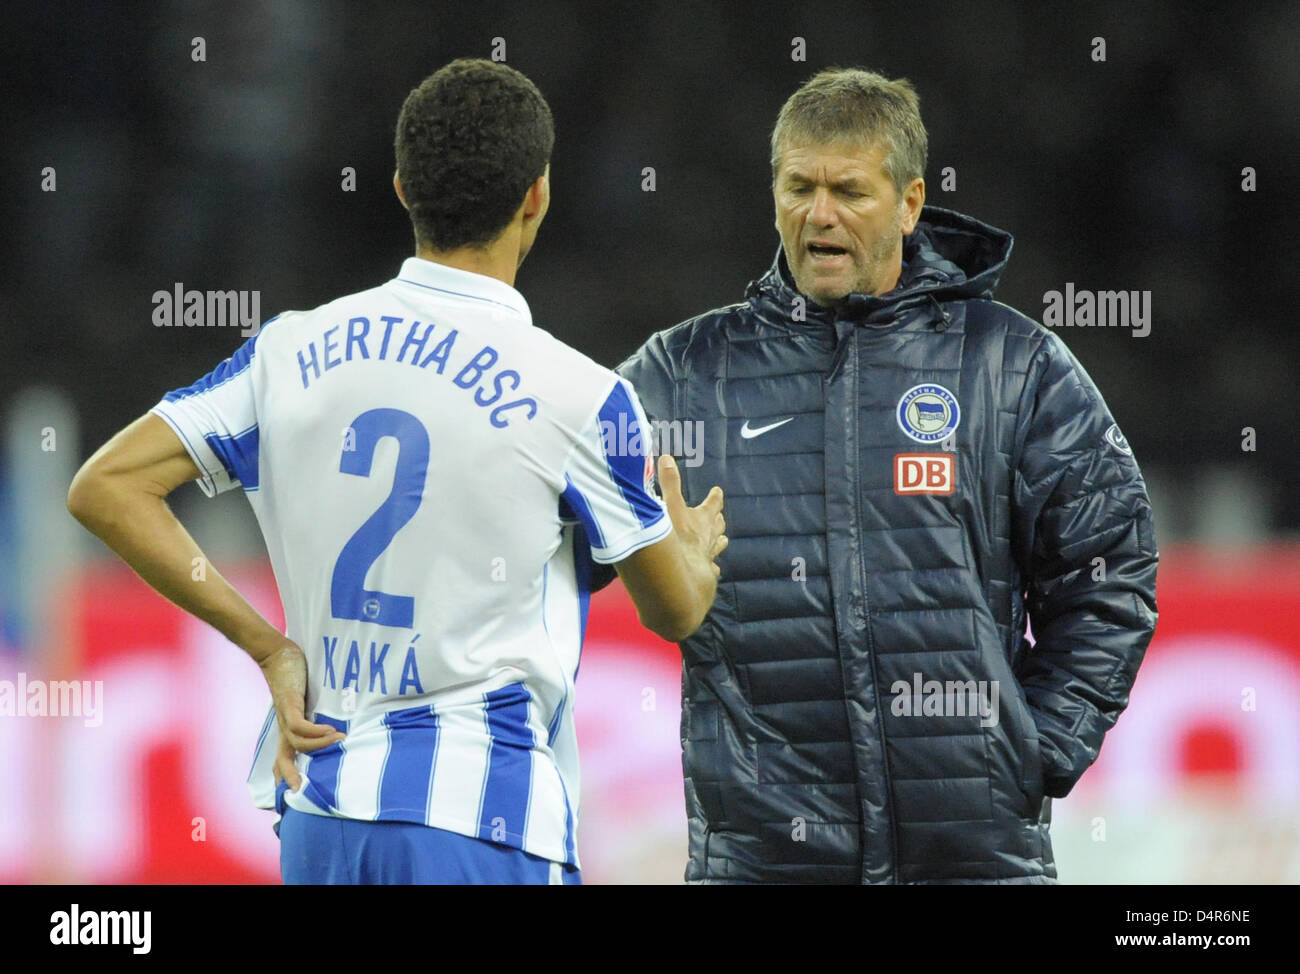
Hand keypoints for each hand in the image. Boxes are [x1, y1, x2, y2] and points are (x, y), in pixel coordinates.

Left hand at [258, 642, 344, 791]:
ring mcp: (285, 716)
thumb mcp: (304, 699)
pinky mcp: (288, 703)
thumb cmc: (293, 675)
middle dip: (291, 776)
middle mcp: (284, 726)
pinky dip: (315, 731)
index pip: (283, 758)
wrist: (277, 654)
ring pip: (297, 743)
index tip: (294, 793)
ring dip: (318, 746)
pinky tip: (330, 730)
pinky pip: (299, 725)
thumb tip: (335, 722)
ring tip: (339, 742)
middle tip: (302, 792)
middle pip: (283, 759)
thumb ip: (314, 711)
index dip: (286, 776)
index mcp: (286, 729)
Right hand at [658, 454, 726, 577]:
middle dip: (718, 518)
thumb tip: (667, 458)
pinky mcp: (705, 574)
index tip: (718, 491)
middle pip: (718, 524)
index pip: (713, 503)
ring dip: (718, 540)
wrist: (682, 578)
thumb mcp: (670, 508)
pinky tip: (711, 569)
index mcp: (702, 519)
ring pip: (718, 545)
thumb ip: (669, 483)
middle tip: (719, 515)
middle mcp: (709, 538)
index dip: (715, 497)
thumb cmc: (677, 542)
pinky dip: (711, 566)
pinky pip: (711, 569)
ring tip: (721, 539)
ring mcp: (708, 557)